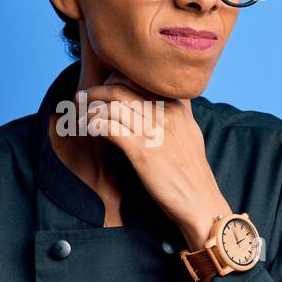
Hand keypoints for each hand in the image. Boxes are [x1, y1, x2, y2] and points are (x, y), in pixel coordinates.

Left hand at [81, 71, 231, 251]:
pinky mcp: (141, 152)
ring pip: (112, 104)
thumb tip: (169, 100)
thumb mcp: (191, 133)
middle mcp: (166, 114)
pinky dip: (94, 124)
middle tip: (83, 97)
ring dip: (91, 106)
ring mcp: (154, 132)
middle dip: (97, 90)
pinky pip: (109, 127)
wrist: (200, 202)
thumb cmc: (192, 172)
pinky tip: (89, 128)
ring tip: (80, 113)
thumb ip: (179, 113)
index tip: (103, 89)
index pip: (140, 79)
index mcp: (177, 107)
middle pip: (121, 87)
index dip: (115, 80)